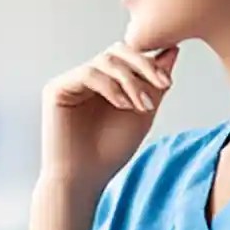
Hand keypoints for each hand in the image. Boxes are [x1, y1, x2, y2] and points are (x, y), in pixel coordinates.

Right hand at [40, 42, 179, 192]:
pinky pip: (88, 73)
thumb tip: (172, 50)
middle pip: (117, 50)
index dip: (150, 63)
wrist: (84, 179)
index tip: (167, 83)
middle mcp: (87, 77)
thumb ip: (154, 84)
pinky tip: (122, 105)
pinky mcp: (56, 89)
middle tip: (162, 86)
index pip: (128, 56)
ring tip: (142, 106)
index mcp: (106, 82)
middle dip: (143, 65)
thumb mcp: (143, 112)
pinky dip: (110, 87)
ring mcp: (71, 81)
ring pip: (105, 60)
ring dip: (130, 81)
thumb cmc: (110, 152)